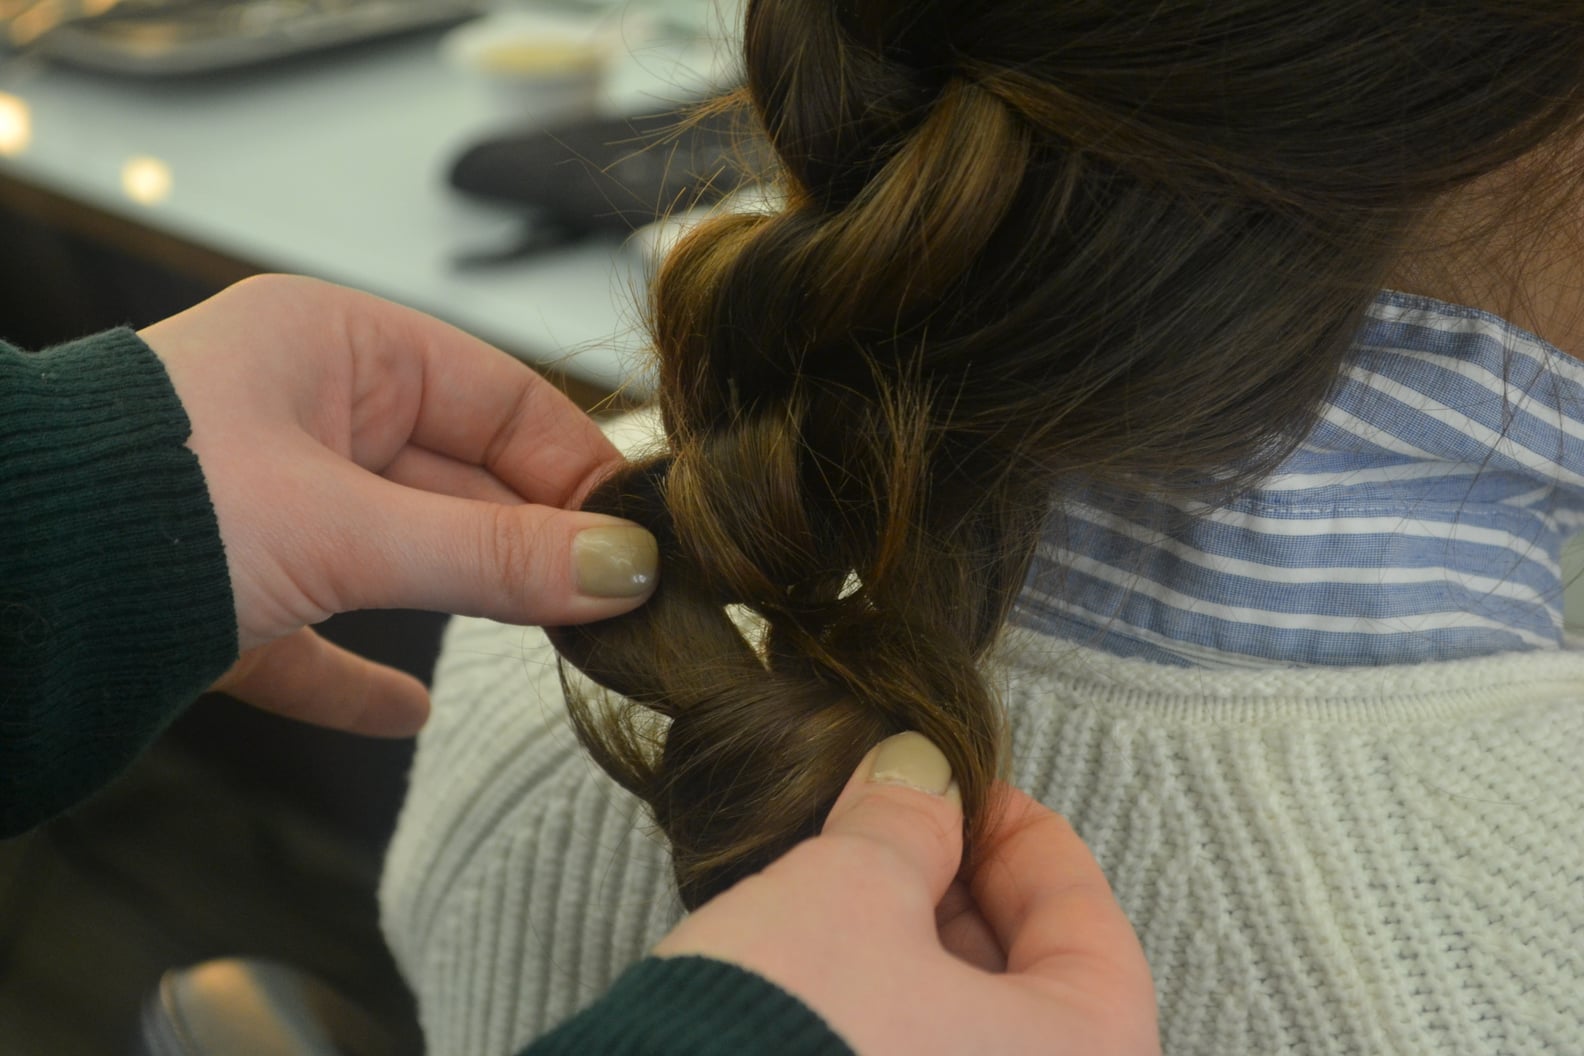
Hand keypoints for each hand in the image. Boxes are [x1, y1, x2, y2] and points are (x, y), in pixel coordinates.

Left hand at [139, 275, 657, 735]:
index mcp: (332, 348)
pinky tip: (403, 713)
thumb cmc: (140, 510)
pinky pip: (313, 630)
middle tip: (619, 607)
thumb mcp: (346, 530)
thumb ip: (494, 556)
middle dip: (533, 546)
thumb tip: (625, 571)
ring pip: (396, 554)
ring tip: (557, 650)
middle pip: (457, 480)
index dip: (575, 467)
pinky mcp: (218, 589)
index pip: (497, 398)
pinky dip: (358, 674)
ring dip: (464, 605)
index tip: (641, 536)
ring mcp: (259, 502)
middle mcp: (300, 413)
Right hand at [655, 732, 1160, 1055]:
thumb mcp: (852, 892)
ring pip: (970, 1038)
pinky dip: (891, 1021)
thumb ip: (906, 819)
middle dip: (961, 895)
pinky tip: (826, 973)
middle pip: (1034, 990)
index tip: (968, 788)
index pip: (1090, 928)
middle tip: (902, 826)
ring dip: (919, 958)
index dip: (1022, 838)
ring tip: (848, 890)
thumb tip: (922, 770)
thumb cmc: (788, 1038)